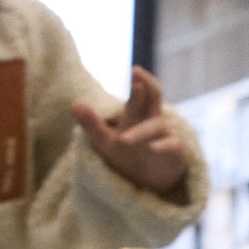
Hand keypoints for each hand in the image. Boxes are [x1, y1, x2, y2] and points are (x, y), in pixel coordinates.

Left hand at [73, 67, 198, 200]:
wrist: (151, 178)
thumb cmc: (128, 153)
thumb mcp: (106, 140)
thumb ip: (91, 123)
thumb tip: (74, 102)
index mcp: (138, 114)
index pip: (141, 93)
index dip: (141, 81)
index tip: (135, 69)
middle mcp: (152, 120)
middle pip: (153, 99)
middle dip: (145, 90)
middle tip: (136, 81)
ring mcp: (165, 135)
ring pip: (156, 126)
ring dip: (140, 132)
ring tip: (124, 140)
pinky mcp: (174, 153)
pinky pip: (172, 145)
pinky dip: (163, 146)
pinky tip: (153, 148)